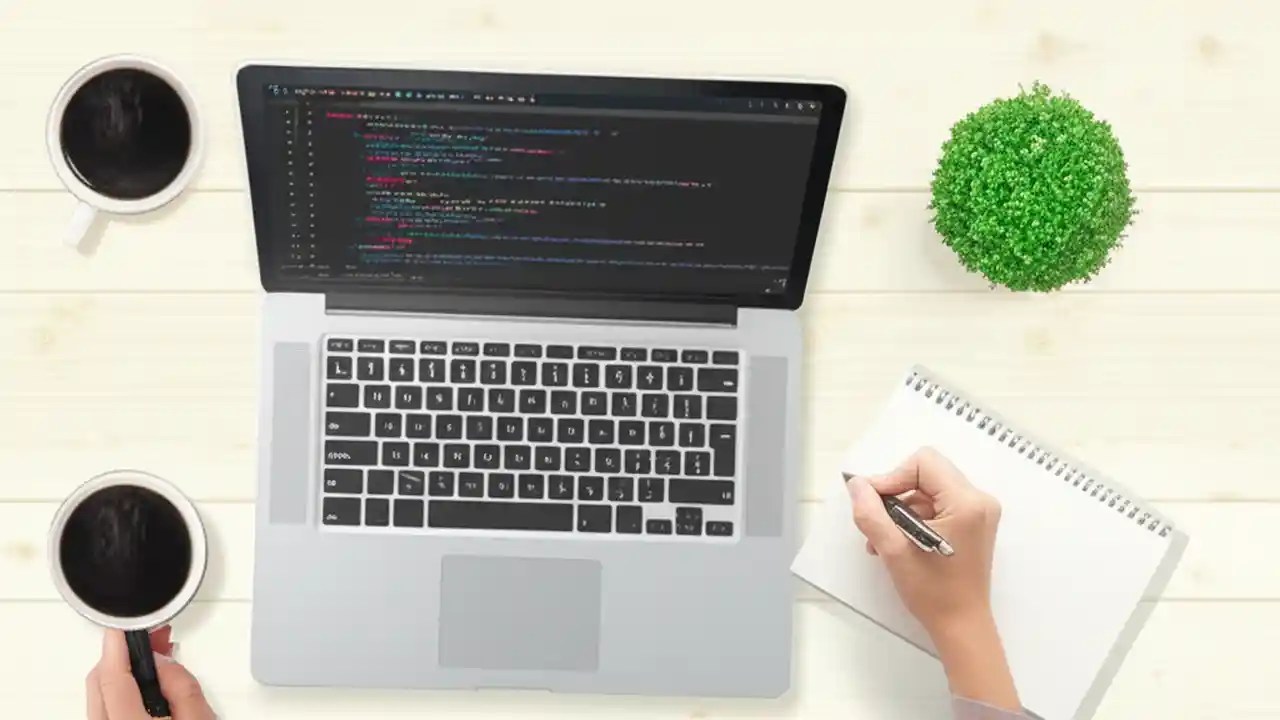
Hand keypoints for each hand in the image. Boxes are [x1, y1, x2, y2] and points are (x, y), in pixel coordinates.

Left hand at [86, 628, 215, 719]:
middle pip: (97, 682)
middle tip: (151, 639)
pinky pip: (105, 706)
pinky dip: (121, 690)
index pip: (112, 678)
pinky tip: (145, 684)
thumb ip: (182, 687)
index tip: (122, 625)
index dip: (116, 646)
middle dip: (121, 655)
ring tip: (154, 659)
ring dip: (121, 673)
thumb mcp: (201, 719)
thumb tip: (163, 660)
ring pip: (99, 694)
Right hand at [848, 447, 1019, 710]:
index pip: (923, 463)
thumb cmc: (933, 593)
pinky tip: (898, 542)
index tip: (873, 502)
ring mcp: (979, 512)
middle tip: (876, 521)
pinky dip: (915, 518)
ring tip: (882, 540)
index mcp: (967, 502)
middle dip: (896, 494)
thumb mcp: (894, 552)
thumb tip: (857, 485)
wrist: (962, 626)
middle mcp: (979, 500)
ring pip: (929, 490)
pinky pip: (938, 505)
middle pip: (927, 473)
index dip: (892, 477)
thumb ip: (871, 514)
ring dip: (902, 509)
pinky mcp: (973, 523)